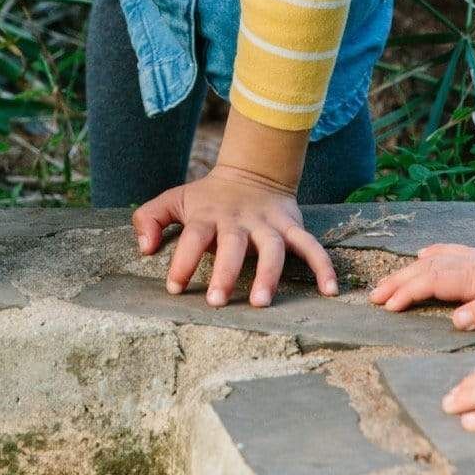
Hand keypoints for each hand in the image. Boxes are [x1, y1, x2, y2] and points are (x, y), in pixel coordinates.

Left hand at [132, 165, 337, 306]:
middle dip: (225, 272)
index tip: (174, 287)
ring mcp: (268, 223)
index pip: (193, 237)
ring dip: (269, 274)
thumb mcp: (174, 199)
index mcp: (208, 215)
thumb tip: (144, 248)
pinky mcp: (292, 226)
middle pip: (233, 245)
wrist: (251, 172)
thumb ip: (150, 218)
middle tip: (216, 301)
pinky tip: (329, 291)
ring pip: (272, 248)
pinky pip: (311, 246)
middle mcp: (238, 220)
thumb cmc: (206, 198)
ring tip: (262, 302)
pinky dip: (323, 266)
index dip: (182, 261)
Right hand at [368, 242, 474, 328]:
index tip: (387, 307)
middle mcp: (465, 264)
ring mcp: (471, 258)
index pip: (429, 284)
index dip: (406, 294)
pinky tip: (422, 255)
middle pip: (422, 271)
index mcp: (470, 277)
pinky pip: (446, 252)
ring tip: (387, 282)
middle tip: (373, 296)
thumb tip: (456, 321)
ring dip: (406, 272)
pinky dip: (430, 254)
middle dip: (396, 283)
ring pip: (430, 262)